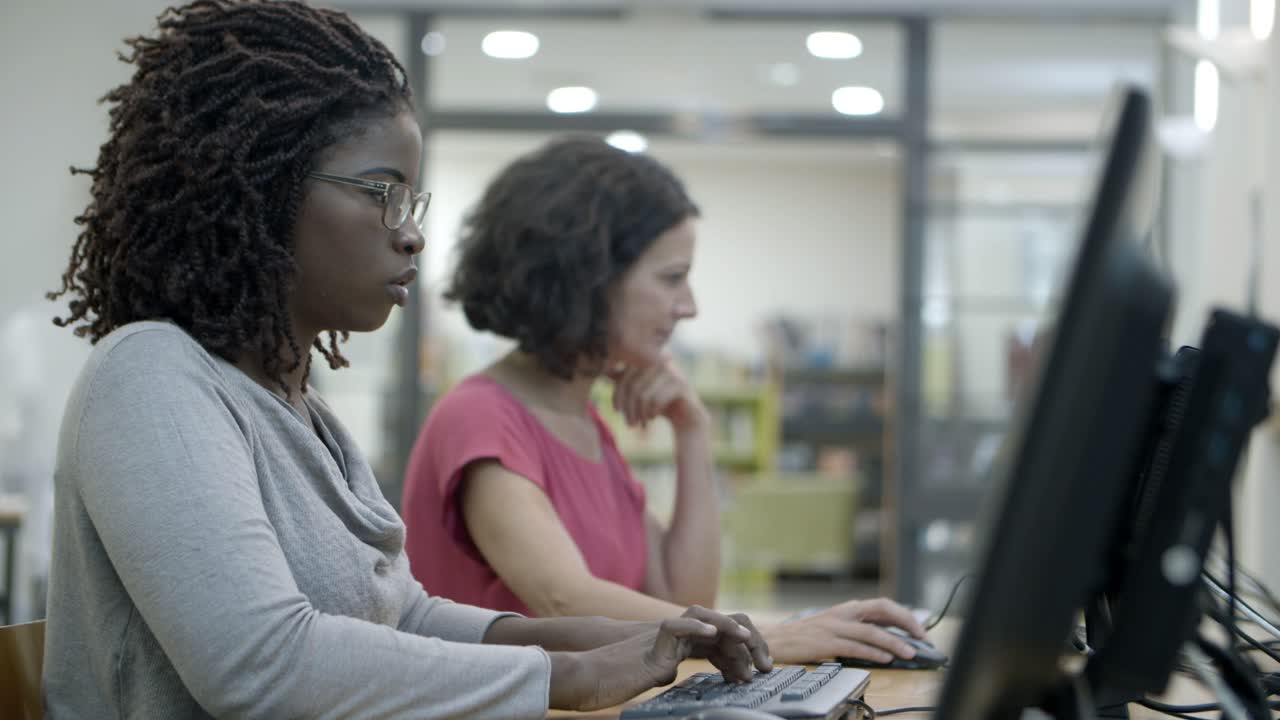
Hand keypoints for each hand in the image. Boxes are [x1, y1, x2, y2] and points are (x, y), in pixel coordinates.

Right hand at [548, 606, 771, 710]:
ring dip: (728, 627)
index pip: (718, 641)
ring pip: (701, 619)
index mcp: (677, 646)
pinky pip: (674, 628)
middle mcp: (674, 637)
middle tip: (765, 665)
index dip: (740, 654)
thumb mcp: (647, 675)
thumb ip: (663, 668)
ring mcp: (662, 638)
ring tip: (747, 640)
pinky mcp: (649, 645)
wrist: (585, 678)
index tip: (756, 674)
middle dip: (747, 642)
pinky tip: (711, 633)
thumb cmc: (612, 679)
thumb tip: (673, 671)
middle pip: (718, 626)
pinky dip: (693, 628)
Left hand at [609, 355, 708, 431]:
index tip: (616, 410)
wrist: (687, 417)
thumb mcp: (640, 391)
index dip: (617, 393)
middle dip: (629, 408)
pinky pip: (656, 399)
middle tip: (630, 424)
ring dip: (639, 413)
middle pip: (632, 385)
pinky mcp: (681, 385)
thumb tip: (603, 372)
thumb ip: (625, 380)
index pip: (624, 375)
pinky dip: (651, 413)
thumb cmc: (659, 403)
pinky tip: (652, 418)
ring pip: (643, 394)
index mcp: (649, 360)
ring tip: (640, 423)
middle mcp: (660, 362)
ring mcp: (672, 372)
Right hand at [760, 597, 926, 664]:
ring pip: (871, 632)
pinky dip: (872, 653)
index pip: (883, 605)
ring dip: (893, 642)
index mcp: (847, 609)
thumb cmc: (806, 635)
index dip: (904, 615)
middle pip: (881, 611)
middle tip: (922, 637)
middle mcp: (843, 614)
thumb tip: (887, 638)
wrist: (776, 639)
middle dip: (905, 622)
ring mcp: (834, 627)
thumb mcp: (834, 625)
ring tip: (909, 652)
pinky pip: (854, 647)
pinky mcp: (825, 642)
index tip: (919, 629)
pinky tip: (885, 659)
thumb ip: (857, 627)